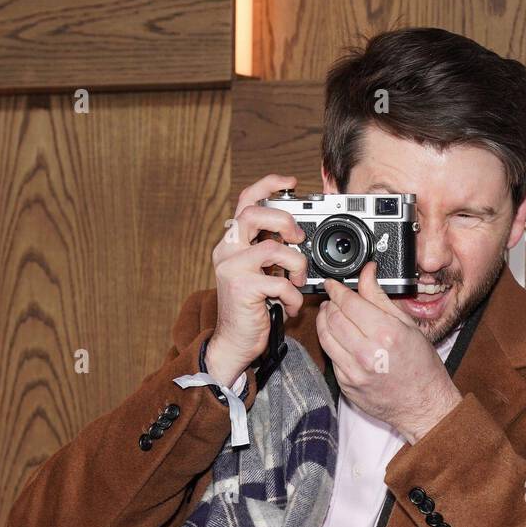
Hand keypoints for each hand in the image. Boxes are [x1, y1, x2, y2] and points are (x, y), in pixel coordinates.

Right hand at [205, 173, 308, 385]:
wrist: (235, 343)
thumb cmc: (251, 310)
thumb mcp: (261, 274)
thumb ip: (271, 253)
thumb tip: (298, 237)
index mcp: (232, 243)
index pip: (246, 201)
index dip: (268, 186)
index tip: (290, 182)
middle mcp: (227, 251)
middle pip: (254, 214)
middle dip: (285, 222)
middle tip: (298, 239)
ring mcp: (232, 268)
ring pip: (274, 249)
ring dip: (296, 265)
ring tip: (298, 282)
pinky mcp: (242, 288)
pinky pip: (280, 283)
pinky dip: (293, 297)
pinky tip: (290, 307)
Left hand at [315, 262, 462, 442]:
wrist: (423, 406)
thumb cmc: (421, 367)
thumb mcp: (407, 326)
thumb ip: (381, 298)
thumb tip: (367, 273)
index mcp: (386, 335)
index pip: (349, 303)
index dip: (337, 289)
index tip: (333, 284)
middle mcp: (367, 354)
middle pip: (333, 317)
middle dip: (330, 303)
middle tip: (334, 299)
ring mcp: (354, 372)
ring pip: (325, 336)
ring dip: (324, 321)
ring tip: (332, 315)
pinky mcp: (346, 385)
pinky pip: (330, 356)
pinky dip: (331, 342)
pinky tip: (340, 338)